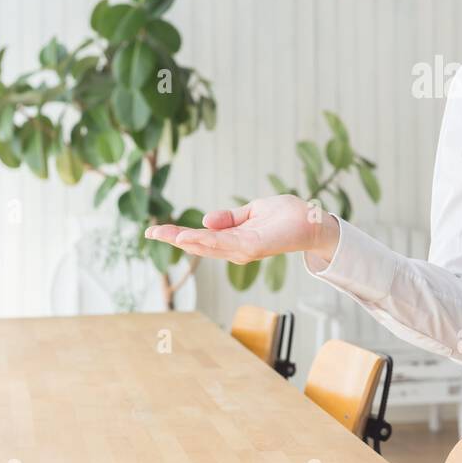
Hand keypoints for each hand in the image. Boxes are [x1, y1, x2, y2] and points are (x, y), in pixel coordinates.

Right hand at [144, 194, 339, 264]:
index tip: (154, 230)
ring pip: (209, 245)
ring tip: (165, 234)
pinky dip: (208, 240)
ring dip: (187, 240)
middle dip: (174, 239)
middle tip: (149, 233)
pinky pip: (227, 243)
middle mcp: (236, 249)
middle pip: (199, 245)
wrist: (313, 221)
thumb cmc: (285, 216)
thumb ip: (230, 218)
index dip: (177, 235)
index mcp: (233, 240)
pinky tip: (192, 235)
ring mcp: (244, 250)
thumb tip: (205, 220)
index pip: (200, 238)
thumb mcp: (252, 212)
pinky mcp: (255, 246)